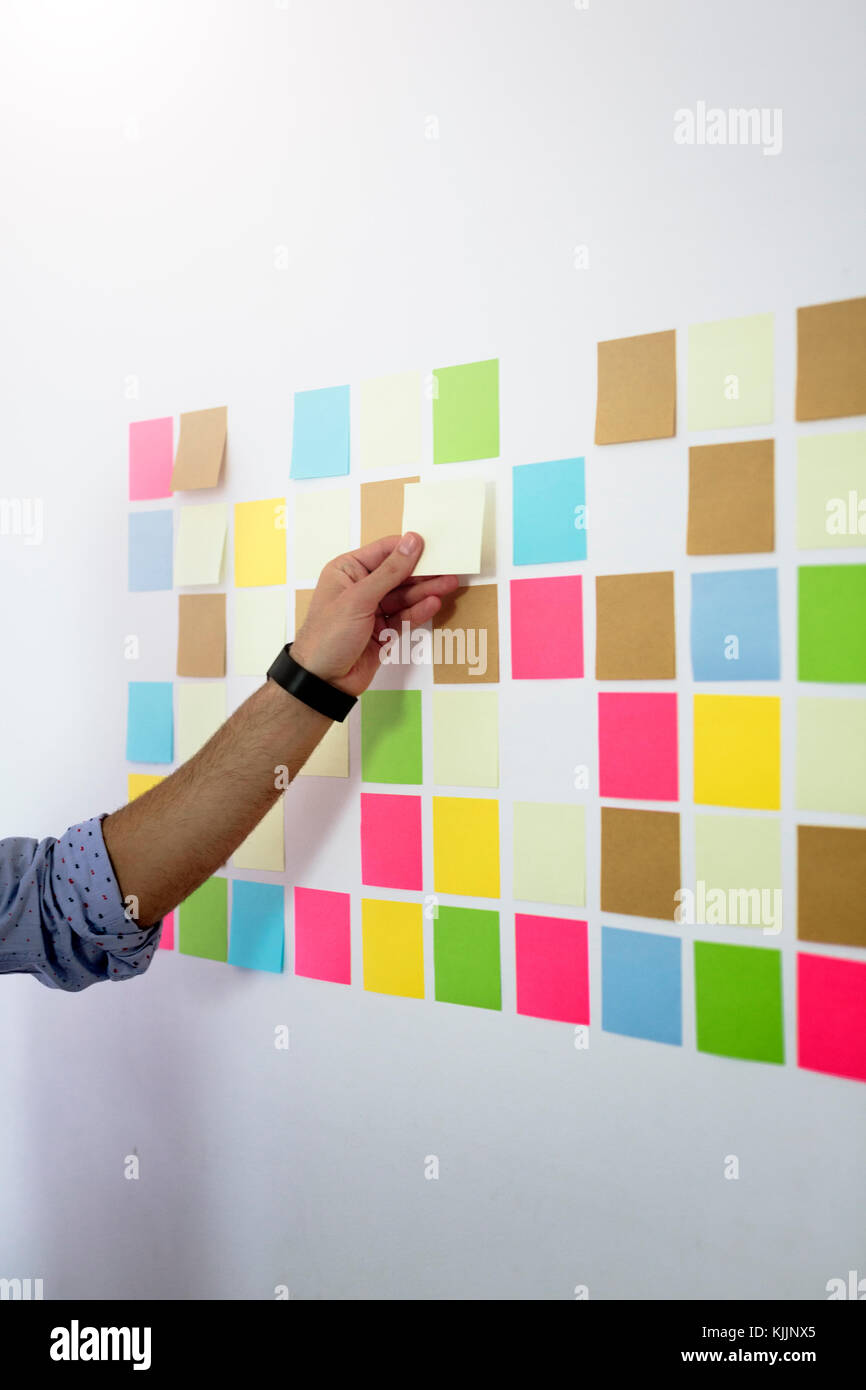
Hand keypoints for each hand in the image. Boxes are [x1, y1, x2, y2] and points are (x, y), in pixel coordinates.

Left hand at [289, 533, 458, 696]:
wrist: (323, 681)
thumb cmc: (327, 636)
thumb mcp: (359, 598)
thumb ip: (389, 571)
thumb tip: (411, 543)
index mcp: (346, 571)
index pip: (383, 552)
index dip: (408, 548)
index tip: (433, 546)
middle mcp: (359, 587)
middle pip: (397, 574)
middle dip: (422, 572)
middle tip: (447, 567)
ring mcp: (371, 610)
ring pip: (404, 596)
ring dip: (425, 591)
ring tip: (448, 585)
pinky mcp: (382, 630)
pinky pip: (404, 616)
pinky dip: (418, 611)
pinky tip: (433, 604)